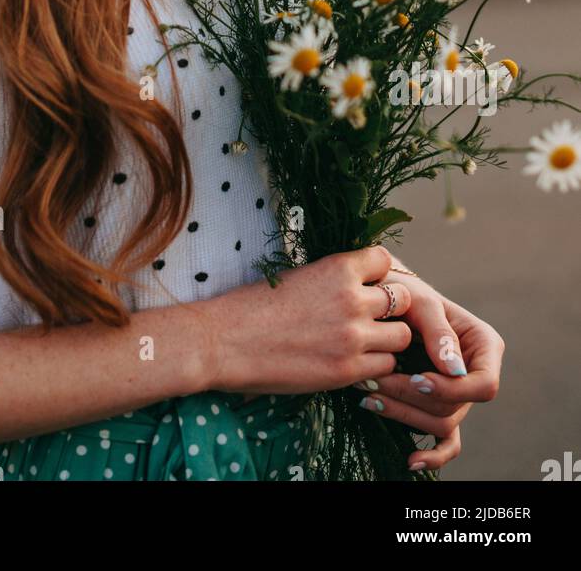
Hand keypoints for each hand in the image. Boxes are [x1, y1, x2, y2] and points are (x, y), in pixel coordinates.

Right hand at [198, 244, 414, 396]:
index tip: (371, 283)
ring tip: (366, 343)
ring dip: (389, 339)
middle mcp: (352, 299)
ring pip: (403, 335)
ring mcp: (353, 336)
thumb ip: (333, 280)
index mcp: (336, 268)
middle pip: (404, 299)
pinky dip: (375, 365)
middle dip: (392, 308)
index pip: (385, 260)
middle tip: (374, 318)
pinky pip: (386, 366)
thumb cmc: (252, 306)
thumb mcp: (298, 276)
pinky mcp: (347, 370)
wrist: (225, 341)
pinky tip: (353, 362)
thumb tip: (358, 285)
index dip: (380, 273)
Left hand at [352, 275, 504, 473]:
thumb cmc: (402, 291)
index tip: (416, 379)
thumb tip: (456, 371)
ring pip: (440, 423)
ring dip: (403, 413)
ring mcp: (457, 394)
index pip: (484, 384)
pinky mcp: (437, 407)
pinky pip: (447, 443)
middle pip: (455, 406)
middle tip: (373, 380)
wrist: (380, 296)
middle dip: (412, 398)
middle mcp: (474, 373)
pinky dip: (432, 456)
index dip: (452, 389)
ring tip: (367, 395)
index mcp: (483, 345)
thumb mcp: (419, 300)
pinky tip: (411, 461)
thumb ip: (439, 331)